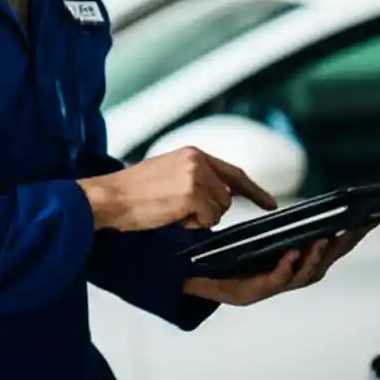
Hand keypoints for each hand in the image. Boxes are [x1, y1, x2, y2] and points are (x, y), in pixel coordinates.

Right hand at [77, 146, 276, 231]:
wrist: (110, 197)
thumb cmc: (131, 191)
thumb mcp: (166, 172)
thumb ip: (194, 177)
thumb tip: (218, 194)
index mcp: (192, 153)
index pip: (233, 173)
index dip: (253, 190)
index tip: (269, 204)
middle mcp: (198, 161)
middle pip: (226, 197)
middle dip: (208, 211)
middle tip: (178, 212)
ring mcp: (196, 177)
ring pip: (218, 210)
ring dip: (198, 219)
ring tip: (170, 212)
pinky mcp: (192, 194)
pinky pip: (207, 220)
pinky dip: (192, 225)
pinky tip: (170, 217)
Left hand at [183, 221, 378, 305]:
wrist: (188, 272)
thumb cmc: (222, 252)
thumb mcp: (253, 232)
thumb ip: (275, 220)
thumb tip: (298, 198)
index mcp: (290, 261)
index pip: (327, 247)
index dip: (350, 235)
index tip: (370, 218)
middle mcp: (285, 275)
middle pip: (324, 262)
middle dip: (344, 245)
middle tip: (359, 226)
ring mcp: (268, 286)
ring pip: (303, 274)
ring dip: (316, 257)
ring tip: (326, 239)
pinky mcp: (249, 292)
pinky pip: (273, 280)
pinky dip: (285, 268)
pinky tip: (291, 254)